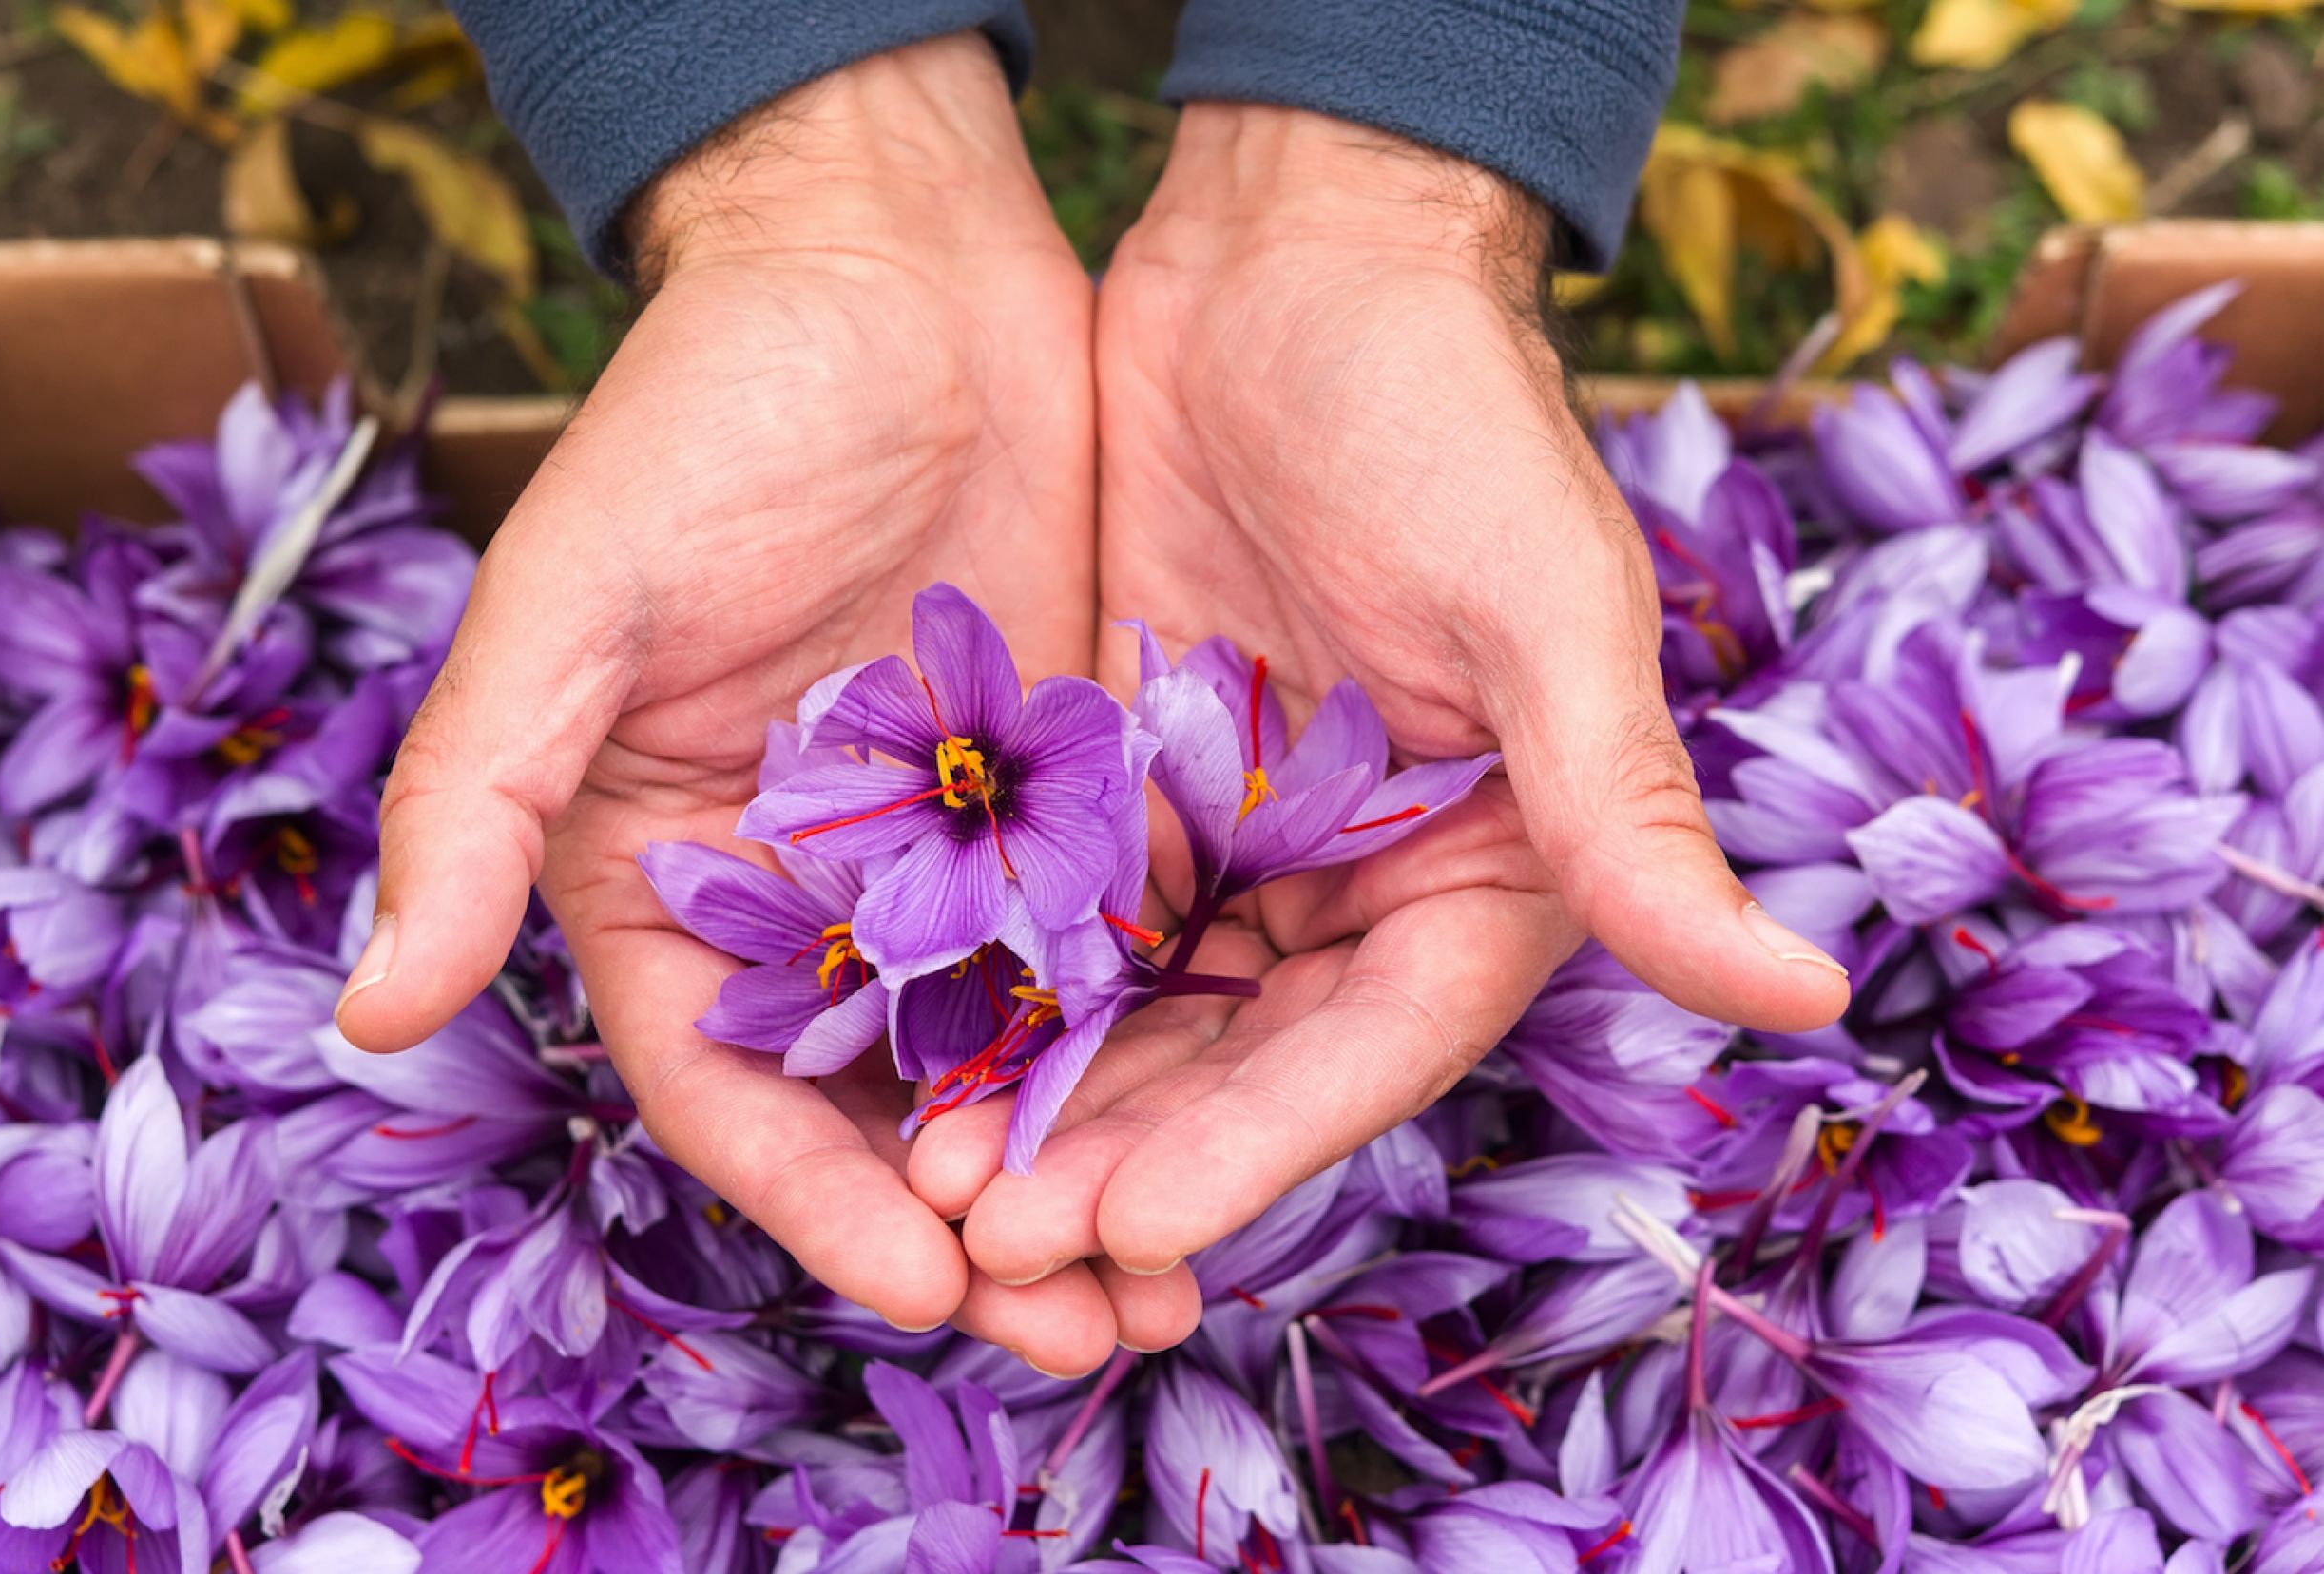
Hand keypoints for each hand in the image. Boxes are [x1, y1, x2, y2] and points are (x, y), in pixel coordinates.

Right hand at [333, 37, 1192, 1370]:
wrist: (892, 279)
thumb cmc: (704, 420)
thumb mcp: (576, 600)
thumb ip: (478, 797)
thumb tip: (372, 1008)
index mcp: (669, 886)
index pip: (738, 1096)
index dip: (819, 1207)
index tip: (925, 1290)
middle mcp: (811, 906)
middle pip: (893, 1118)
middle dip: (982, 1238)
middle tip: (1091, 1334)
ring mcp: (950, 865)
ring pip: (1019, 1065)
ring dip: (1091, 1176)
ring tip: (1178, 1286)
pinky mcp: (1071, 806)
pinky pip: (1120, 955)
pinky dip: (1163, 1050)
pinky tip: (1240, 1118)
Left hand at [910, 105, 1852, 1309]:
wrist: (1293, 252)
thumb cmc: (1446, 409)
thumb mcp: (1543, 608)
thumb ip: (1628, 813)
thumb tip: (1812, 995)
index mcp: (1484, 869)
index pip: (1369, 1050)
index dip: (1258, 1149)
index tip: (1137, 1229)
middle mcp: (1359, 880)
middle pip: (1238, 1062)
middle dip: (1124, 1157)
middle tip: (993, 1248)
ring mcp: (1234, 835)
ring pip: (1137, 1012)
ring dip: (1045, 1104)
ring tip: (927, 1192)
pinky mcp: (1128, 779)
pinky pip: (1055, 913)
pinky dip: (996, 989)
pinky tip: (903, 1055)